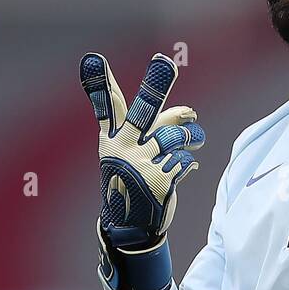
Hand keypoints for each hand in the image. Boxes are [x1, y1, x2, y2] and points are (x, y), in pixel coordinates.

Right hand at [80, 52, 203, 289]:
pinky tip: (188, 164)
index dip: (100, 84)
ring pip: (173, 135)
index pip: (107, 107)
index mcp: (111, 140)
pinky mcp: (159, 181)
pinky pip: (184, 159)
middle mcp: (123, 149)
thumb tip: (186, 111)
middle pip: (143, 112)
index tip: (93, 60)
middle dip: (154, 87)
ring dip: (189, 134)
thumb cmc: (130, 183)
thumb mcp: (127, 155)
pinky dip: (188, 160)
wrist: (130, 229)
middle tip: (164, 63)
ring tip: (195, 135)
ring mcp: (140, 165)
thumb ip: (151, 128)